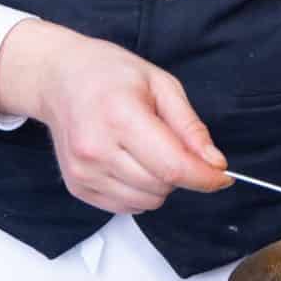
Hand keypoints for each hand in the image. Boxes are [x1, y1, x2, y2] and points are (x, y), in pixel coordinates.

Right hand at [0, 20, 229, 213]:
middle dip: (180, 172)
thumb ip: (190, 127)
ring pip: (146, 201)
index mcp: (120, 117)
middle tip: (170, 142)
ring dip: (159, 184)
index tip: (222, 177)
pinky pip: (126, 207)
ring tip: (146, 149)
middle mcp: (96, 149)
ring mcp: (83, 172)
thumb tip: (214, 163)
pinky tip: (130, 161)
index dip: (204, 177)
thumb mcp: (161, 84)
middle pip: (161, 187)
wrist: (59, 79)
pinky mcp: (77, 187)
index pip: (172, 166)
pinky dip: (139, 191)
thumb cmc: (109, 74)